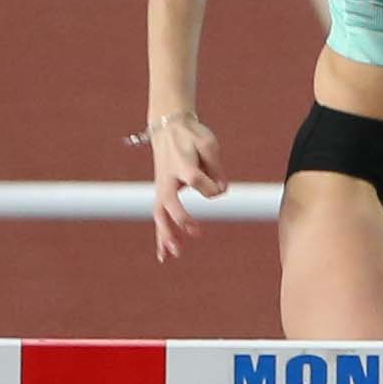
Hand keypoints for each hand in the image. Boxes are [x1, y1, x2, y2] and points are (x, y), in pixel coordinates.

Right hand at [143, 109, 223, 260]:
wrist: (169, 128)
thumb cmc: (192, 137)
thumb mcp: (209, 144)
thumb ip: (216, 167)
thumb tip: (222, 191)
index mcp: (181, 165)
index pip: (197, 180)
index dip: (212, 185)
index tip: (220, 185)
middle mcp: (167, 179)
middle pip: (169, 203)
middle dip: (180, 220)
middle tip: (196, 233)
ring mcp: (161, 188)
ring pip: (160, 215)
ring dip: (166, 235)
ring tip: (174, 254)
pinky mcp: (162, 194)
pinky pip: (160, 217)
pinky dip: (161, 236)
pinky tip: (165, 255)